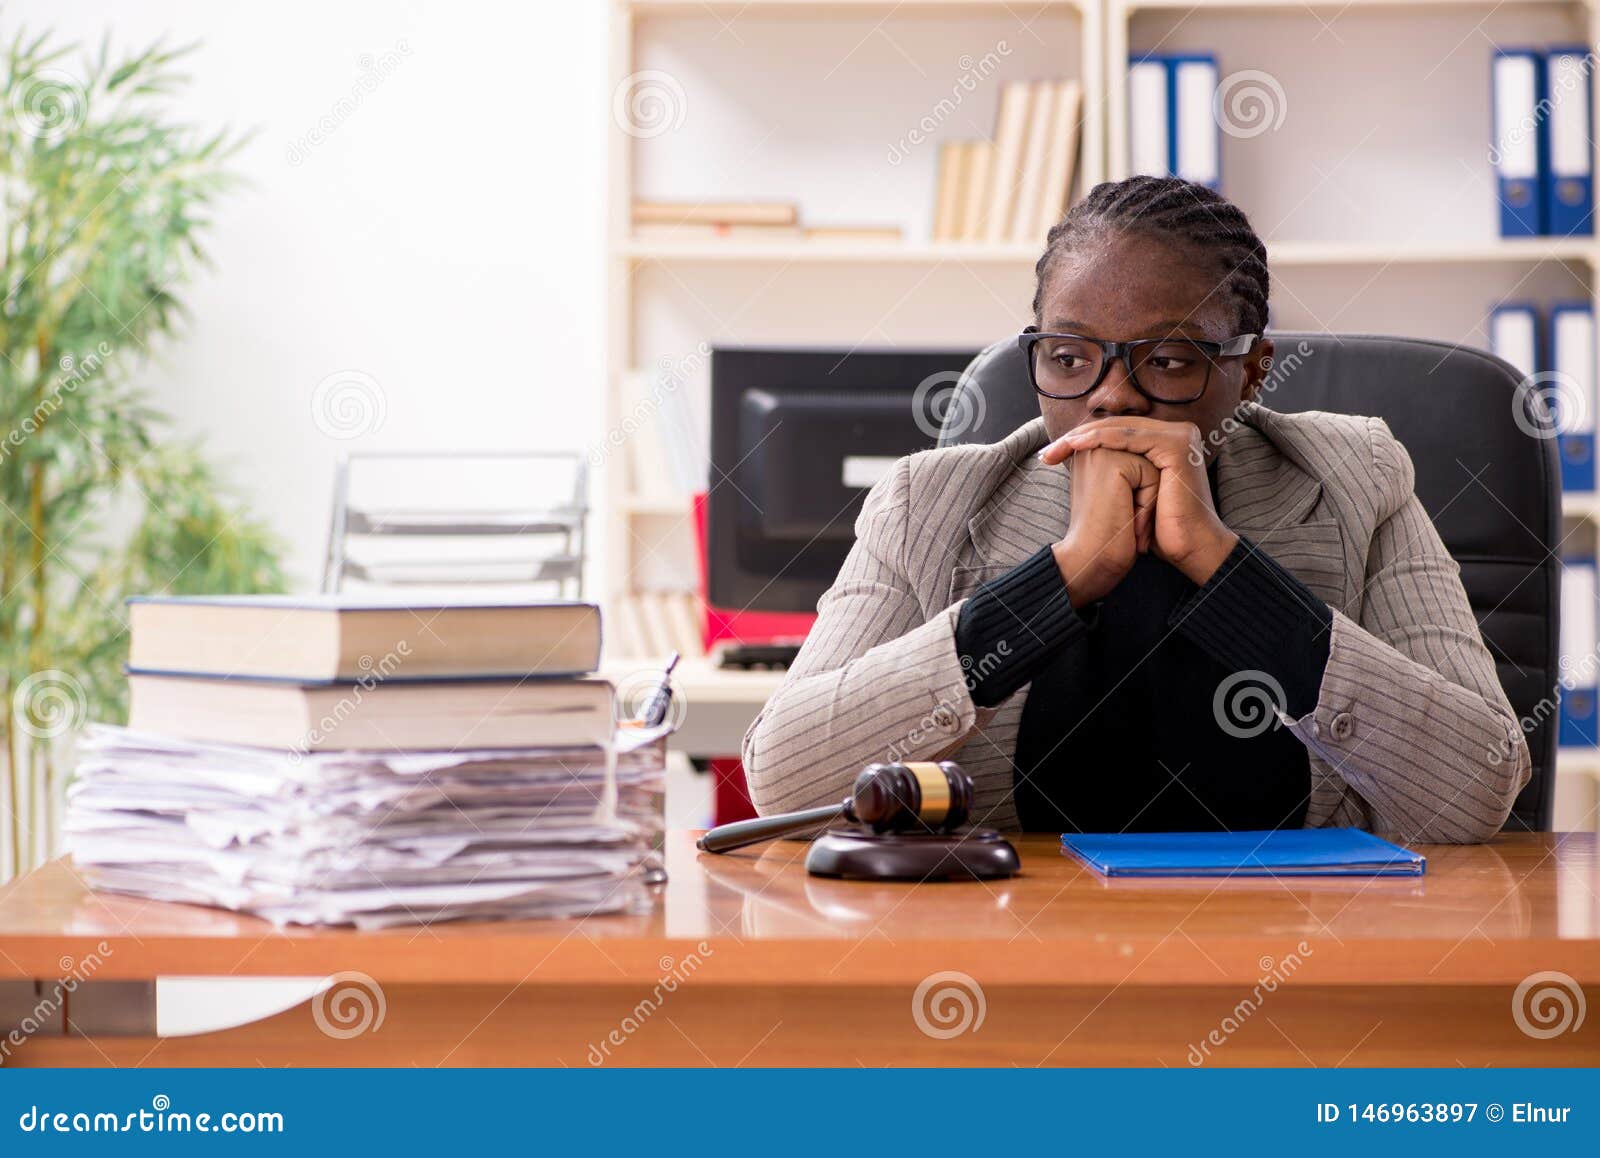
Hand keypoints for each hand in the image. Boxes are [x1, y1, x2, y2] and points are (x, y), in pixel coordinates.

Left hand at [1041, 418, 1237, 585]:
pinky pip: (1129, 437)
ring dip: (1082, 438)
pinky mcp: (1176, 444)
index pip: (1117, 433)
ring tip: (1055, 448)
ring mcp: (1179, 435)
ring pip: (1120, 430)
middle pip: (1117, 428)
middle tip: (1046, 451)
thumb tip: (1082, 456)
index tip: (1050, 455)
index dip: (1083, 441)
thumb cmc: (1161, 529)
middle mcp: (1177, 432)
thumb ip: (1117, 470)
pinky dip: (1099, 440)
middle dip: (1077, 438)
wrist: (1190, 548)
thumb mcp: (1132, 493)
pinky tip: (1075, 445)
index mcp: (1167, 440)